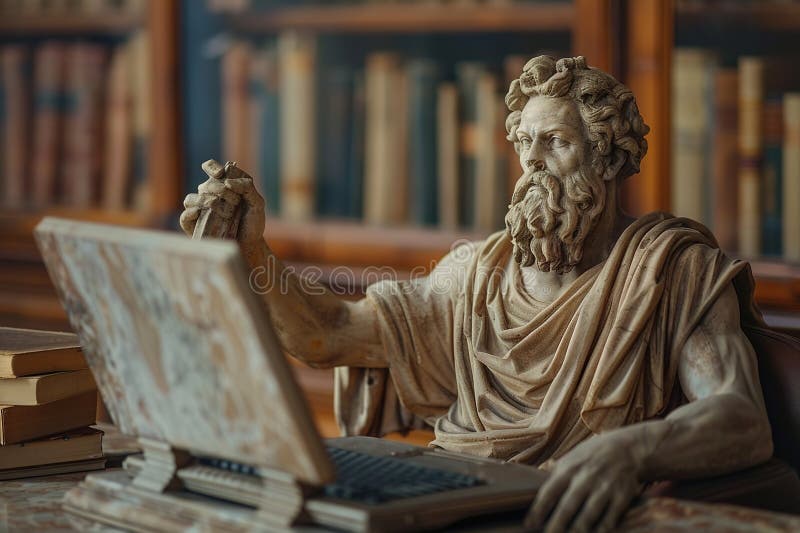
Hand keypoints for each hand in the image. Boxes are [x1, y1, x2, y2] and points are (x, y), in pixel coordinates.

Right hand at [179, 162, 265, 249]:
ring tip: (220, 209)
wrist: (250, 245)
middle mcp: (209, 196)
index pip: (210, 167)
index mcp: (222, 186)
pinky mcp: (195, 226)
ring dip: (204, 201)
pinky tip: (200, 213)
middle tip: (235, 202)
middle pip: (205, 185)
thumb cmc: (253, 223)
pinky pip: (185, 216)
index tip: (221, 175)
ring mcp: (201, 211)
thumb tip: (226, 182)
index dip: (212, 168)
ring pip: (191, 199)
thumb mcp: (257, 203)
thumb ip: (247, 187)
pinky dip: (191, 213)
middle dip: (220, 190)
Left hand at [525, 433, 643, 532]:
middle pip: (567, 508)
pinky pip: (609, 519)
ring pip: (588, 516)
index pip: (549, 492)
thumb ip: (554, 473)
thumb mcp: (570, 458)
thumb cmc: (592, 455)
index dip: (538, 510)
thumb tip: (531, 482)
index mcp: (569, 468)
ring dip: (577, 531)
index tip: (529, 524)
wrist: (627, 447)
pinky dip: (600, 530)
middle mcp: (585, 478)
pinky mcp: (622, 496)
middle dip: (555, 526)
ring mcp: (605, 488)